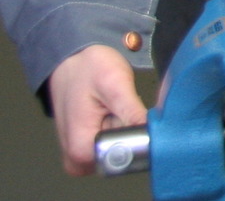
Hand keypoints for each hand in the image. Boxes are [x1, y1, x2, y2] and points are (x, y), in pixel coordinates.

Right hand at [48, 45, 145, 176]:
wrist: (70, 63)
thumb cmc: (88, 69)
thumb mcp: (114, 84)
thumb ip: (131, 111)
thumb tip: (153, 133)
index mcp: (80, 150)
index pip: (126, 155)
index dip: (139, 136)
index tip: (136, 115)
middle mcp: (78, 161)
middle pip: (124, 155)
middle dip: (132, 131)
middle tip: (122, 106)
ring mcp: (81, 159)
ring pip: (122, 150)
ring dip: (127, 129)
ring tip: (115, 107)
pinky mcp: (87, 152)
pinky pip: (115, 147)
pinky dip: (121, 130)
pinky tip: (113, 112)